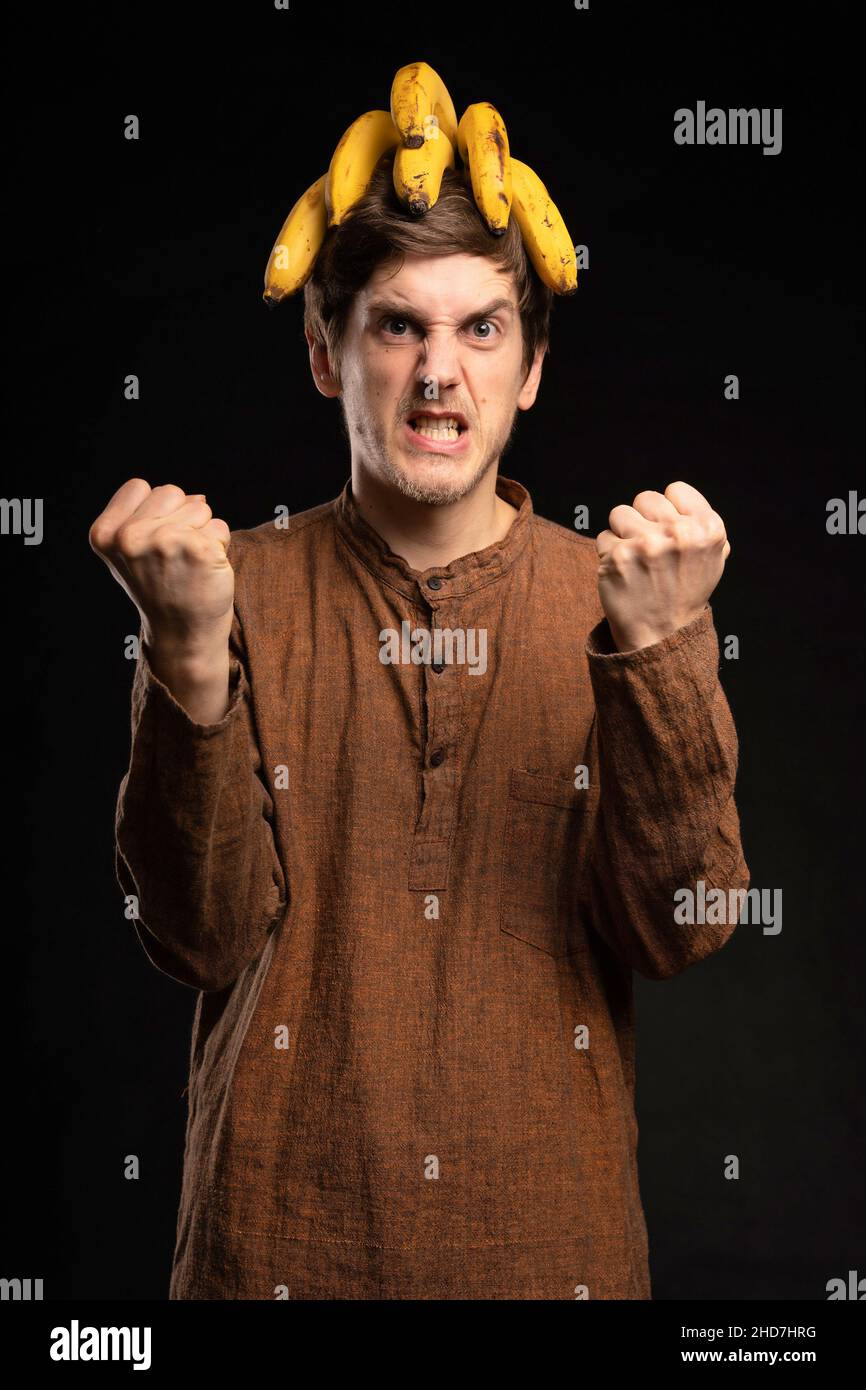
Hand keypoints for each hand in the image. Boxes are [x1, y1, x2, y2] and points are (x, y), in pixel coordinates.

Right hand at [88, 479, 234, 661]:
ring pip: (200, 506)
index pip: (138, 486)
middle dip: (180, 517)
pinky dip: (220, 545)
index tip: (152, 544)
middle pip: (171, 492)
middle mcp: (129, 537)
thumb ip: (149, 516)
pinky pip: (219, 527)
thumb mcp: (133, 553)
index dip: (153, 510)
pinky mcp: (198, 549)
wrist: (182, 634)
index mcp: (105, 534)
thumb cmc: (161, 589)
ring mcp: (163, 542)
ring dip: (202, 532)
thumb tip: (199, 496)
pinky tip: (205, 570)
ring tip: (189, 564)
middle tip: (175, 557)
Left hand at [595, 481, 730, 651]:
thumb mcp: (712, 559)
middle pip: (646, 498)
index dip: (669, 511)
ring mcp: (647, 544)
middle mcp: (680, 534)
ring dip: (623, 535)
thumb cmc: (684, 595)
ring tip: (636, 561)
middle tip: (650, 552)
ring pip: (619, 513)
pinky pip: (603, 537)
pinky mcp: (618, 557)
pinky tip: (623, 574)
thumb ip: (701, 525)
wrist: (660, 637)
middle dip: (643, 520)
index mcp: (708, 529)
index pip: (676, 489)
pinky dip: (608, 555)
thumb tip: (678, 499)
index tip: (669, 533)